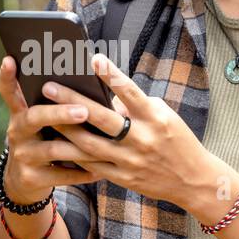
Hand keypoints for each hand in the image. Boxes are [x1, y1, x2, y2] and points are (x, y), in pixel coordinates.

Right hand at [0, 56, 102, 203]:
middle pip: (35, 117)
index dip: (7, 76)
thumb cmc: (43, 141)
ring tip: (101, 144)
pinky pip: (61, 174)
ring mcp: (22, 155)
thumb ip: (55, 106)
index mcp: (21, 113)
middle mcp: (17, 132)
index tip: (10, 59)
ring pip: (53, 149)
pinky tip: (99, 171)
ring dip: (79, 147)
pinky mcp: (31, 178)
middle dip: (59, 113)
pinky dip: (82, 173)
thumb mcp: (42, 124)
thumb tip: (92, 87)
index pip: (10, 91)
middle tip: (82, 110)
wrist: (24, 182)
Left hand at [41, 53, 218, 209]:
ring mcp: (130, 160)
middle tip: (49, 86)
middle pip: (101, 118)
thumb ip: (134, 106)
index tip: (93, 58)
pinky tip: (57, 141)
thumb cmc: (177, 139)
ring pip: (90, 144)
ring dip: (65, 128)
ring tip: (46, 113)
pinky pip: (93, 165)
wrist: (193, 180)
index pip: (130, 92)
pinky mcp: (123, 178)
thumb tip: (102, 96)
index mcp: (155, 118)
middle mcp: (141, 138)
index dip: (111, 75)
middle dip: (72, 101)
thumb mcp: (163, 116)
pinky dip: (74, 153)